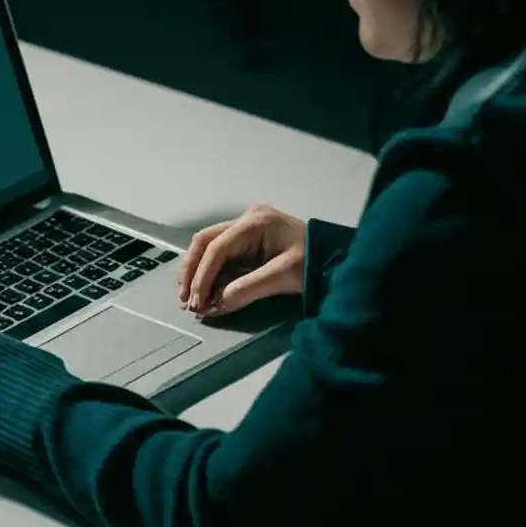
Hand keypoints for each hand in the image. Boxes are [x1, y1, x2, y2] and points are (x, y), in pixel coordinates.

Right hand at [178, 204, 306, 317]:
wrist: (339, 258)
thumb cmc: (316, 263)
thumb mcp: (283, 277)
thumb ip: (246, 290)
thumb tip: (214, 306)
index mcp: (255, 222)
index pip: (217, 248)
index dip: (202, 276)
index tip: (197, 302)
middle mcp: (246, 220)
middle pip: (205, 242)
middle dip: (192, 272)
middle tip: (186, 300)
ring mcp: (246, 229)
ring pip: (208, 247)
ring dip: (196, 272)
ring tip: (191, 298)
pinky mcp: (248, 242)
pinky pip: (220, 255)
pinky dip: (209, 273)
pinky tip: (204, 290)